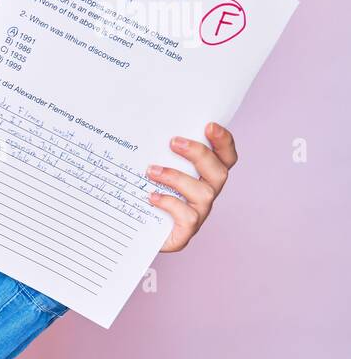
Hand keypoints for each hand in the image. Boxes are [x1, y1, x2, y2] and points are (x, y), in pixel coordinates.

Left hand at [146, 122, 236, 252]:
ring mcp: (198, 213)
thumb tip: (138, 125)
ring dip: (177, 177)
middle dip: (199, 154)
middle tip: (173, 141)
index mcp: (204, 176)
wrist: (133, 232)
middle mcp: (206, 193)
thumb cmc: (143, 195)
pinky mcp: (185, 232)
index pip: (225, 157)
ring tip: (151, 170)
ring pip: (203, 194)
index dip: (223, 142)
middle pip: (219, 172)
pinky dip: (170, 203)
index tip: (209, 125)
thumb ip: (153, 151)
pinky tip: (151, 196)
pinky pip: (188, 217)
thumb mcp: (148, 169)